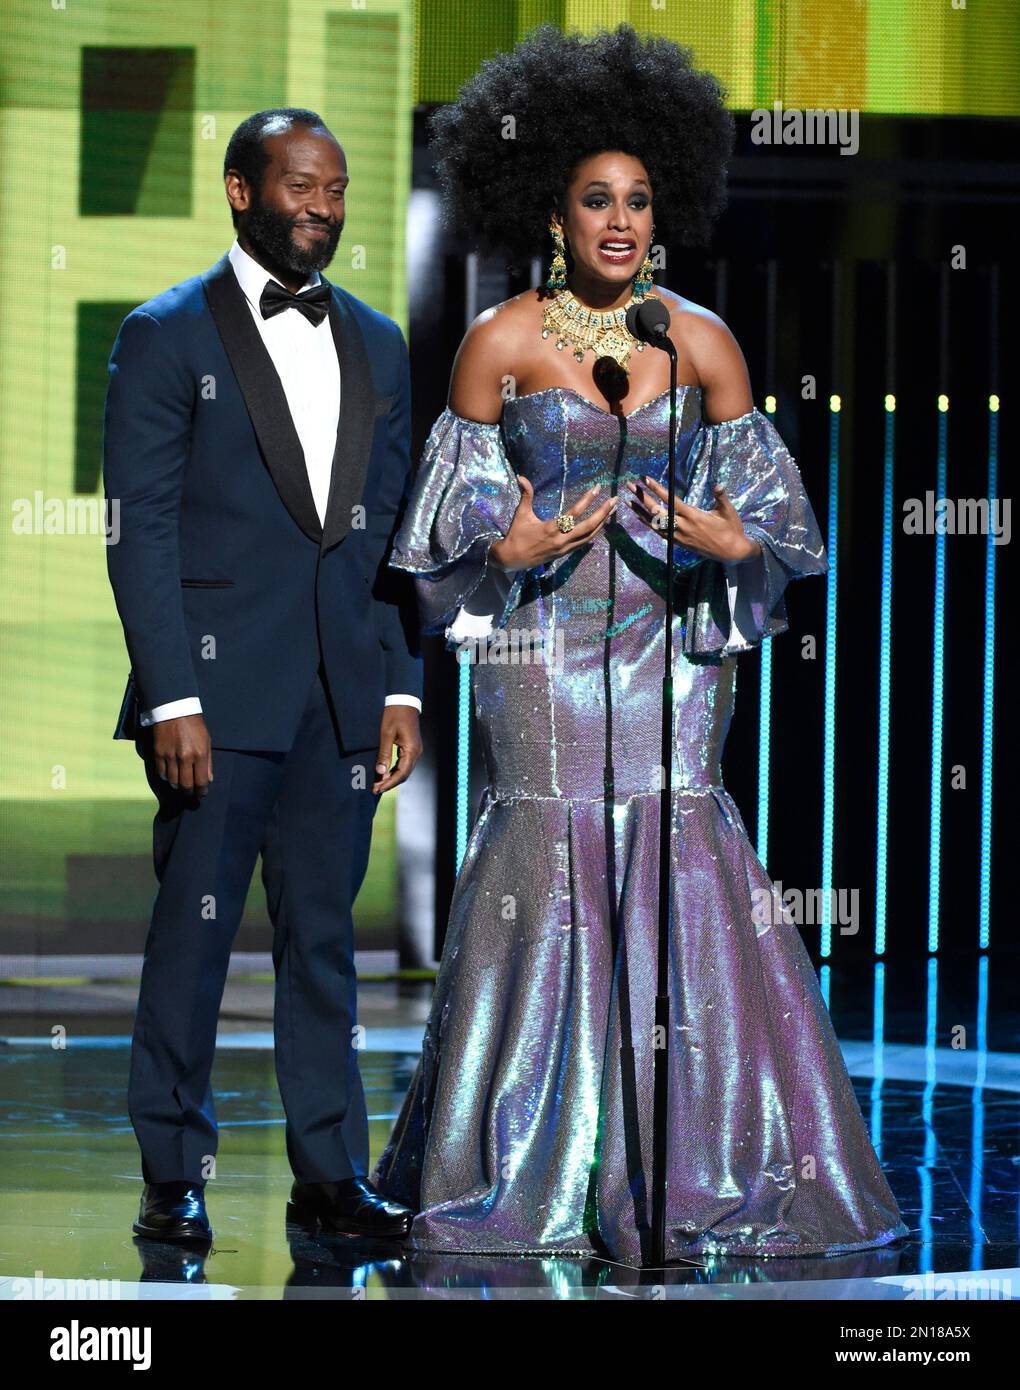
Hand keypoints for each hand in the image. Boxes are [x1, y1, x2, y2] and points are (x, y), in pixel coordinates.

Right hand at [151, 713, 212, 796]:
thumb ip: (208, 762)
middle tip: (190, 793)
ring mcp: (170, 756)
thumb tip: (208, 780)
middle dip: (189, 792)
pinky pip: (161, 773)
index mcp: (200, 754)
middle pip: (186, 785)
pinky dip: (166, 777)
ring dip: (177, 785)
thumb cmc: (194, 726)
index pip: (201, 782)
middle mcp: (185, 757)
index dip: (201, 791)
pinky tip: (170, 774)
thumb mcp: (206, 741)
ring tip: (180, 784)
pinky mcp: (158, 753)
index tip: (201, 793)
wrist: (174, 710)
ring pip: (172, 781)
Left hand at [373, 706, 422, 793]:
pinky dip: (395, 770)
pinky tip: (385, 774)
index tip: (378, 789)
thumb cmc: (395, 715)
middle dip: (390, 783)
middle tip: (375, 789)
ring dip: (392, 778)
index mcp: (411, 750)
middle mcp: (416, 752)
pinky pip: (404, 763)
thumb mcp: (386, 734)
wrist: (404, 701)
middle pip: (404, 774)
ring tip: (379, 784)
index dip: (389, 783)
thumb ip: (384, 753)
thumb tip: (380, 772)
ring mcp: (415, 750)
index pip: (401, 773)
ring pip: (405, 770)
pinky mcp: (412, 748)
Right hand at [488, 475, 617, 571]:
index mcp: (551, 528)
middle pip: (589, 526)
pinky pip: (583, 543)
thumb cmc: (516, 534)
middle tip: (614, 500)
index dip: (587, 499)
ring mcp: (565, 548)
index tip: (597, 488)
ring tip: (612, 511)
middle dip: (603, 512)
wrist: (512, 559)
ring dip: (602, 523)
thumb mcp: (520, 514)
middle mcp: (561, 540)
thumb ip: (526, 495)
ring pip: (589, 536)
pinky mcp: (564, 553)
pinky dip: (594, 533)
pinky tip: (601, 525)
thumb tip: (521, 476)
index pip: (575, 512)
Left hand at [625, 477, 761, 563]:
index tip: (645, 479)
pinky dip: (648, 524)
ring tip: (627, 501)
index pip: (671, 500)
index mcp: (694, 516)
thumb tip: (718, 485)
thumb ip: (721, 497)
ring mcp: (679, 536)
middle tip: (630, 485)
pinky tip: (639, 516)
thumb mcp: (728, 511)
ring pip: (654, 523)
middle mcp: (683, 527)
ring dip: (640, 511)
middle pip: (657, 511)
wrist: (731, 552)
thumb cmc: (731, 528)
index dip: (657, 489)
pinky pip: (659, 532)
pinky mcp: (678, 543)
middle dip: (642, 497)